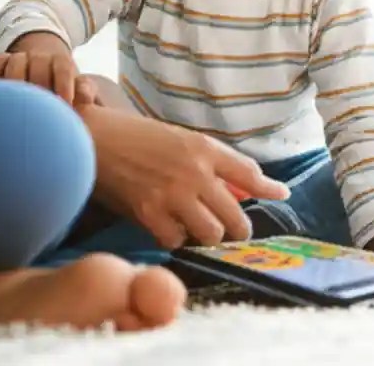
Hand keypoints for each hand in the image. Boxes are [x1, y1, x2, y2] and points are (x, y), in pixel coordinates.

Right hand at [0, 32, 96, 104]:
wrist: (41, 73)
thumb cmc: (63, 90)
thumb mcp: (78, 89)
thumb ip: (85, 91)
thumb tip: (85, 97)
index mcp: (61, 61)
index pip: (63, 67)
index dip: (64, 84)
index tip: (65, 104)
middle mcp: (39, 57)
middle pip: (38, 64)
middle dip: (39, 86)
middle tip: (39, 109)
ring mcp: (18, 59)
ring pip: (15, 63)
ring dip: (15, 82)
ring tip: (15, 106)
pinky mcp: (0, 63)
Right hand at [80, 104, 289, 248]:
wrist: (92, 136)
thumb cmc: (132, 134)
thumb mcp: (177, 138)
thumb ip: (206, 161)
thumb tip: (236, 187)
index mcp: (202, 148)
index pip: (248, 173)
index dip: (268, 188)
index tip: (281, 194)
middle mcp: (194, 172)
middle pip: (235, 216)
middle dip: (237, 229)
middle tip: (233, 231)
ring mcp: (173, 194)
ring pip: (210, 233)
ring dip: (207, 235)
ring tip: (198, 230)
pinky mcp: (149, 212)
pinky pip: (176, 240)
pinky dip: (175, 238)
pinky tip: (168, 228)